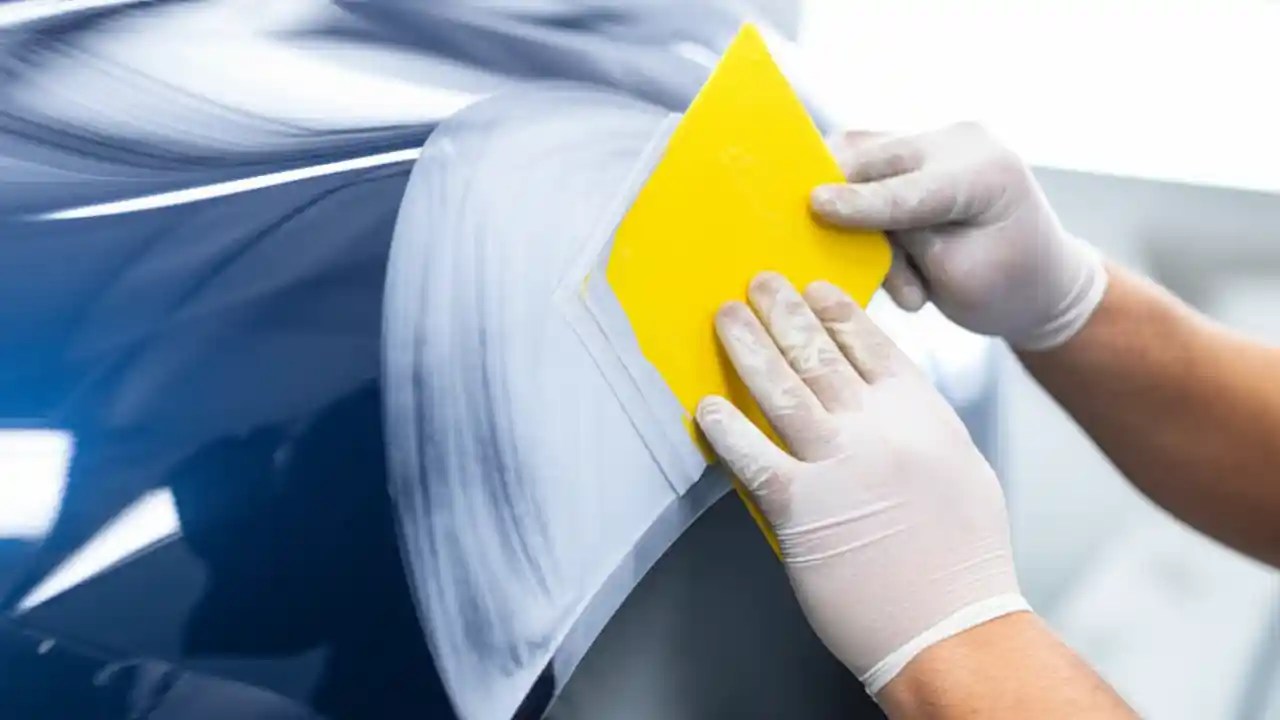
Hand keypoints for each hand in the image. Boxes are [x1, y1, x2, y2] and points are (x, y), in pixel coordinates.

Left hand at [696, 272, 1027, 692]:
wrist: (956, 627)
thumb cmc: (963, 561)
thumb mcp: (961, 470)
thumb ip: (921, 428)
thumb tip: (885, 402)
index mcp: (923, 415)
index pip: (873, 346)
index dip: (838, 312)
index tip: (814, 288)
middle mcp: (880, 429)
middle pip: (820, 353)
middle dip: (784, 310)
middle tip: (758, 283)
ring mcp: (839, 464)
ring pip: (783, 388)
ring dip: (749, 346)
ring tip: (727, 316)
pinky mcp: (801, 508)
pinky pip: (752, 455)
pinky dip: (725, 427)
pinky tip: (705, 406)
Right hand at [810, 123, 1106, 349]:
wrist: (1044, 281)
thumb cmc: (1008, 288)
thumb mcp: (957, 278)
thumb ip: (900, 240)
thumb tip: (835, 215)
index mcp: (987, 172)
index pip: (908, 189)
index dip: (858, 200)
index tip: (813, 206)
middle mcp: (961, 141)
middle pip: (872, 158)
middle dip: (841, 203)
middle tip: (830, 253)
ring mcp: (938, 141)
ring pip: (861, 159)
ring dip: (855, 213)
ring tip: (902, 276)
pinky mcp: (916, 152)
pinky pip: (867, 170)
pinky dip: (861, 207)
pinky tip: (889, 250)